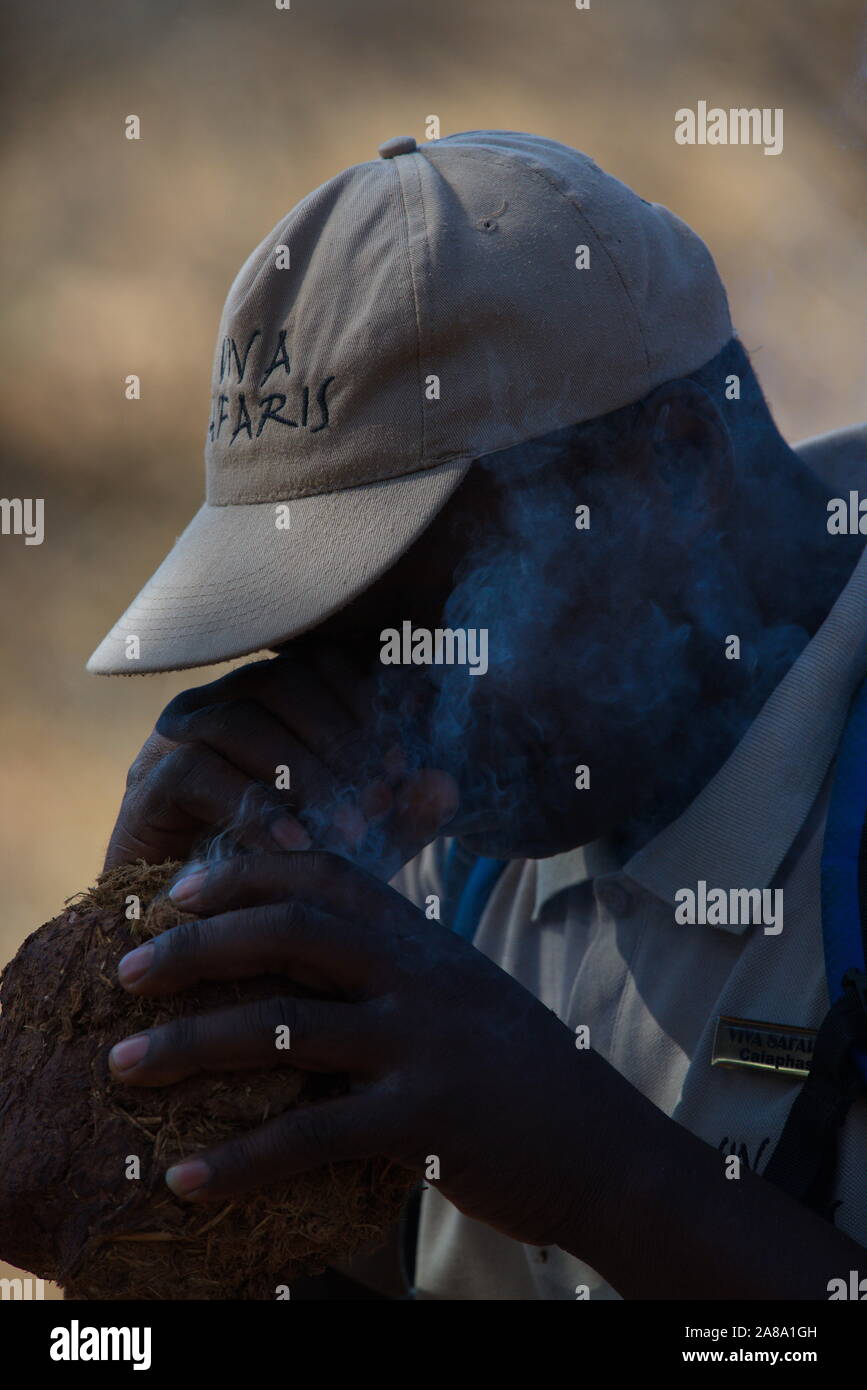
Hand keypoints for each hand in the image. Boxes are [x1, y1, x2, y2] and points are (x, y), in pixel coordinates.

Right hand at [104, 641, 457, 878]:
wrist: (202, 946)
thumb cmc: (284, 882)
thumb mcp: (359, 847)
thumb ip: (403, 816)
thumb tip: (448, 784)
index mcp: (268, 702)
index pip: (319, 665)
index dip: (367, 704)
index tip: (406, 760)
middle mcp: (216, 707)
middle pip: (280, 682)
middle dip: (341, 738)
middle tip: (382, 796)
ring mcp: (171, 744)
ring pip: (237, 718)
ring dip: (302, 769)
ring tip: (348, 824)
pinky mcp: (143, 791)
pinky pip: (195, 773)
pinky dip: (253, 807)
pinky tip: (298, 844)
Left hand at [109, 851, 616, 1249]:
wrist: (607, 1146)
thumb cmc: (518, 1072)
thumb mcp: (458, 994)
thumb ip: (390, 969)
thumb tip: (301, 967)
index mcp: (421, 939)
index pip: (322, 875)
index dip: (243, 872)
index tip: (177, 893)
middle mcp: (418, 974)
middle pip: (289, 931)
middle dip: (196, 946)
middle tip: (127, 972)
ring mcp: (424, 1042)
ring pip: (284, 1028)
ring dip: (189, 1046)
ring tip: (122, 1067)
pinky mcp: (427, 1118)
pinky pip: (311, 1134)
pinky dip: (239, 1159)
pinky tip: (186, 1177)